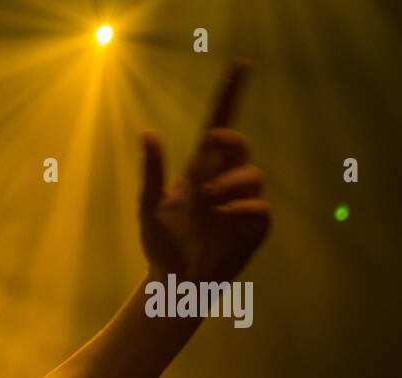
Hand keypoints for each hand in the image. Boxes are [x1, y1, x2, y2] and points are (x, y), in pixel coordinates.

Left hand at [139, 59, 270, 283]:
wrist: (172, 282)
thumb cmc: (160, 244)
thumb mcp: (148, 206)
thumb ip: (151, 172)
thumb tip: (148, 133)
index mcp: (200, 170)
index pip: (219, 125)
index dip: (230, 95)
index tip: (240, 65)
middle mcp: (225, 180)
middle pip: (239, 143)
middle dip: (227, 142)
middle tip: (205, 155)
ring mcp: (242, 202)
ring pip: (251, 173)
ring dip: (227, 182)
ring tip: (204, 202)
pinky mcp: (254, 226)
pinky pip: (259, 206)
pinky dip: (241, 206)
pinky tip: (221, 215)